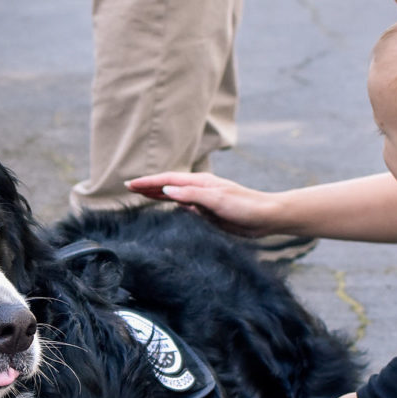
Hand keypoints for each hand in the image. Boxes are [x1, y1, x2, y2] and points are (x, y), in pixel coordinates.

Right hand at [123, 171, 276, 237]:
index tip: (131, 184)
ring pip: (175, 195)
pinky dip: (172, 204)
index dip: (148, 182)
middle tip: (130, 187)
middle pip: (169, 185)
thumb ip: (191, 195)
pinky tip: (168, 205)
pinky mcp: (210, 212)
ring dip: (158, 194)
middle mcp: (200, 189)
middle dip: (149, 185)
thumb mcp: (217, 200)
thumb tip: (167, 190)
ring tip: (142, 194)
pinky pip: (185, 206)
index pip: (168, 180)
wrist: (266, 217)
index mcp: (200, 183)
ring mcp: (204, 200)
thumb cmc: (245, 206)